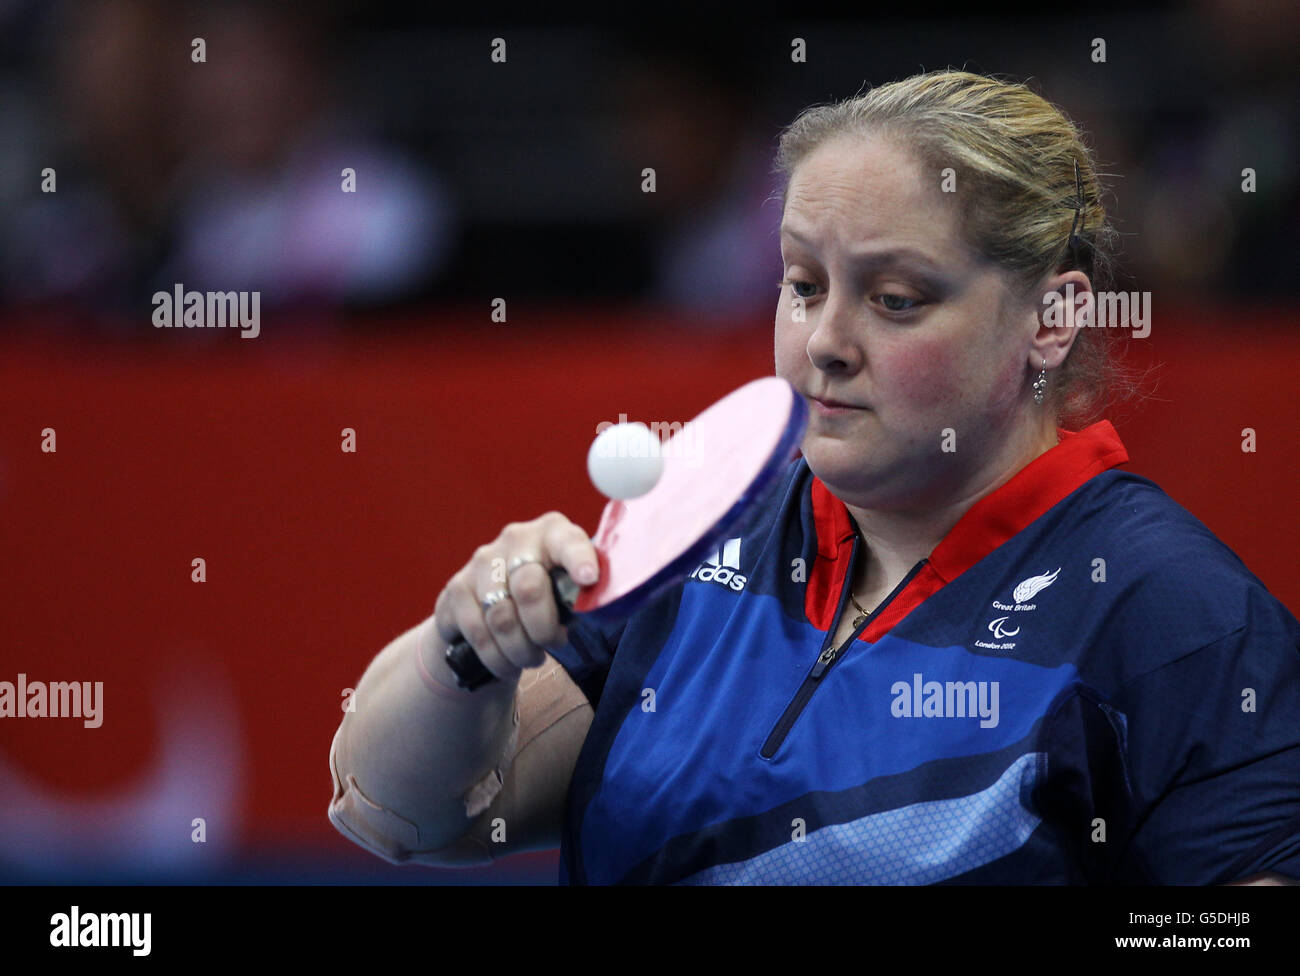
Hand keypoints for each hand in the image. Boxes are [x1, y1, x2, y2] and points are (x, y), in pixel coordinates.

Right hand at [432, 512, 599, 681]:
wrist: (497, 602)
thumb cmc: (547, 596)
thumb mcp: (568, 588)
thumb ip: (580, 594)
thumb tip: (594, 611)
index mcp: (553, 533)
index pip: (567, 542)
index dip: (579, 559)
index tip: (589, 579)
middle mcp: (516, 538)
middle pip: (529, 589)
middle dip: (543, 629)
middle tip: (552, 644)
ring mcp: (482, 560)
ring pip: (501, 617)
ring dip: (519, 650)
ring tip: (530, 657)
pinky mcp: (457, 586)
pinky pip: (476, 631)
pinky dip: (495, 656)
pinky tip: (506, 660)